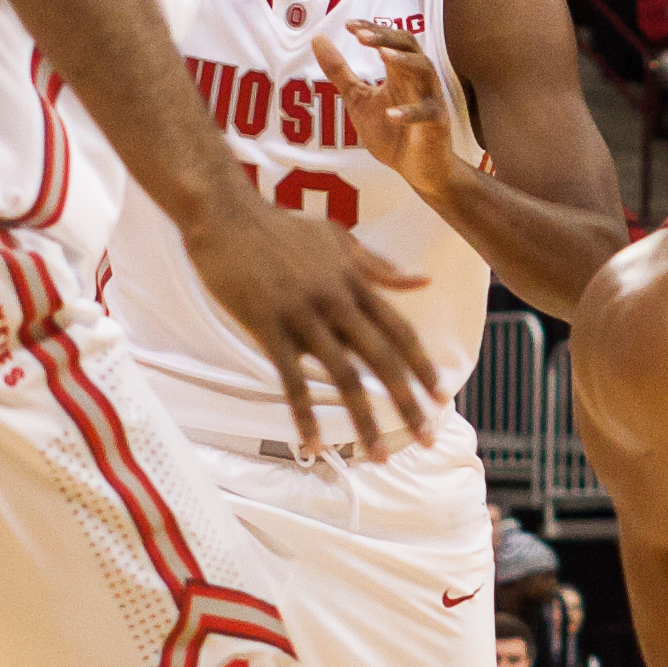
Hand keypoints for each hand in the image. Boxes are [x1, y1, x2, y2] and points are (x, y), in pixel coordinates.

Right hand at [176, 191, 434, 451]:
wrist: (226, 213)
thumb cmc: (279, 225)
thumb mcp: (337, 239)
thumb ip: (379, 266)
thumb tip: (422, 280)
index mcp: (354, 282)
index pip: (400, 330)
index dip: (423, 365)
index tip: (441, 396)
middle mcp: (337, 300)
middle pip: (383, 359)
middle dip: (409, 402)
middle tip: (428, 437)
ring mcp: (303, 314)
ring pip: (344, 375)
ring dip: (365, 419)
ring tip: (380, 453)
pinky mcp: (268, 325)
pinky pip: (291, 379)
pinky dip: (304, 413)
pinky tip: (313, 442)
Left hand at [319, 24, 460, 200]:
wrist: (419, 171)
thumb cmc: (392, 133)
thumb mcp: (358, 99)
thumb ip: (340, 71)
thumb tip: (317, 38)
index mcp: (399, 71)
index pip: (390, 40)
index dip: (372, 29)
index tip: (349, 25)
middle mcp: (418, 79)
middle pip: (409, 45)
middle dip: (387, 37)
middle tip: (361, 35)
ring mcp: (430, 99)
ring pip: (425, 69)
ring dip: (405, 61)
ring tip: (384, 56)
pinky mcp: (438, 124)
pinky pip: (428, 112)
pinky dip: (410, 112)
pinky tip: (391, 115)